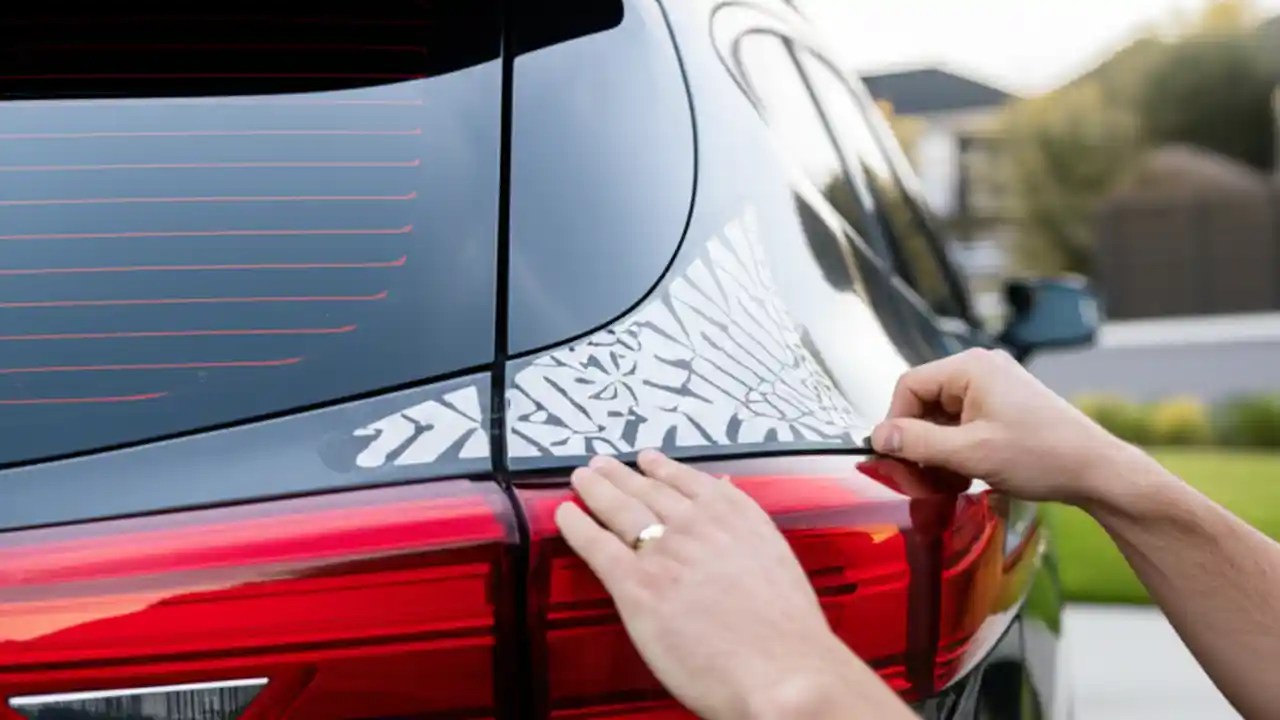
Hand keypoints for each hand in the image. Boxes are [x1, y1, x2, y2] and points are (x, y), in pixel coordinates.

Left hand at [555, 450, 912, 719]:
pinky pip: (597, 545)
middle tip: (601, 465)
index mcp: (735, 516)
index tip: (648, 461)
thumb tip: (734, 517)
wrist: (782, 669)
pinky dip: (577, 525)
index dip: (661, 468)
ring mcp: (663, 552)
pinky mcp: (637, 586)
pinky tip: (566, 514)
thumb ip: (747, 536)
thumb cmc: (787, 634)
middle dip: (620, 475)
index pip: (687, 481)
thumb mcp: (776, 561)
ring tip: (583, 478)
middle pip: (647, 489)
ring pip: (619, 508)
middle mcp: (696, 524)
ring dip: (596, 488)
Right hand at [869, 348, 1136, 504]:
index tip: (895, 457)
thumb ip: (918, 443)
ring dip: (937, 450)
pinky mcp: (1004, 407)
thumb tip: (878, 437)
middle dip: (918, 441)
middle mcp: (981, 370)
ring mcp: (994, 387)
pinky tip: (964, 475)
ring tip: (947, 480)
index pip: (909, 386)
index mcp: (971, 368)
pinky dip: (956, 449)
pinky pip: (963, 423)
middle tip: (920, 477)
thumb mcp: (971, 453)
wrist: (1096, 471)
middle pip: (924, 401)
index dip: (896, 422)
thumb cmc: (1042, 456)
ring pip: (942, 416)